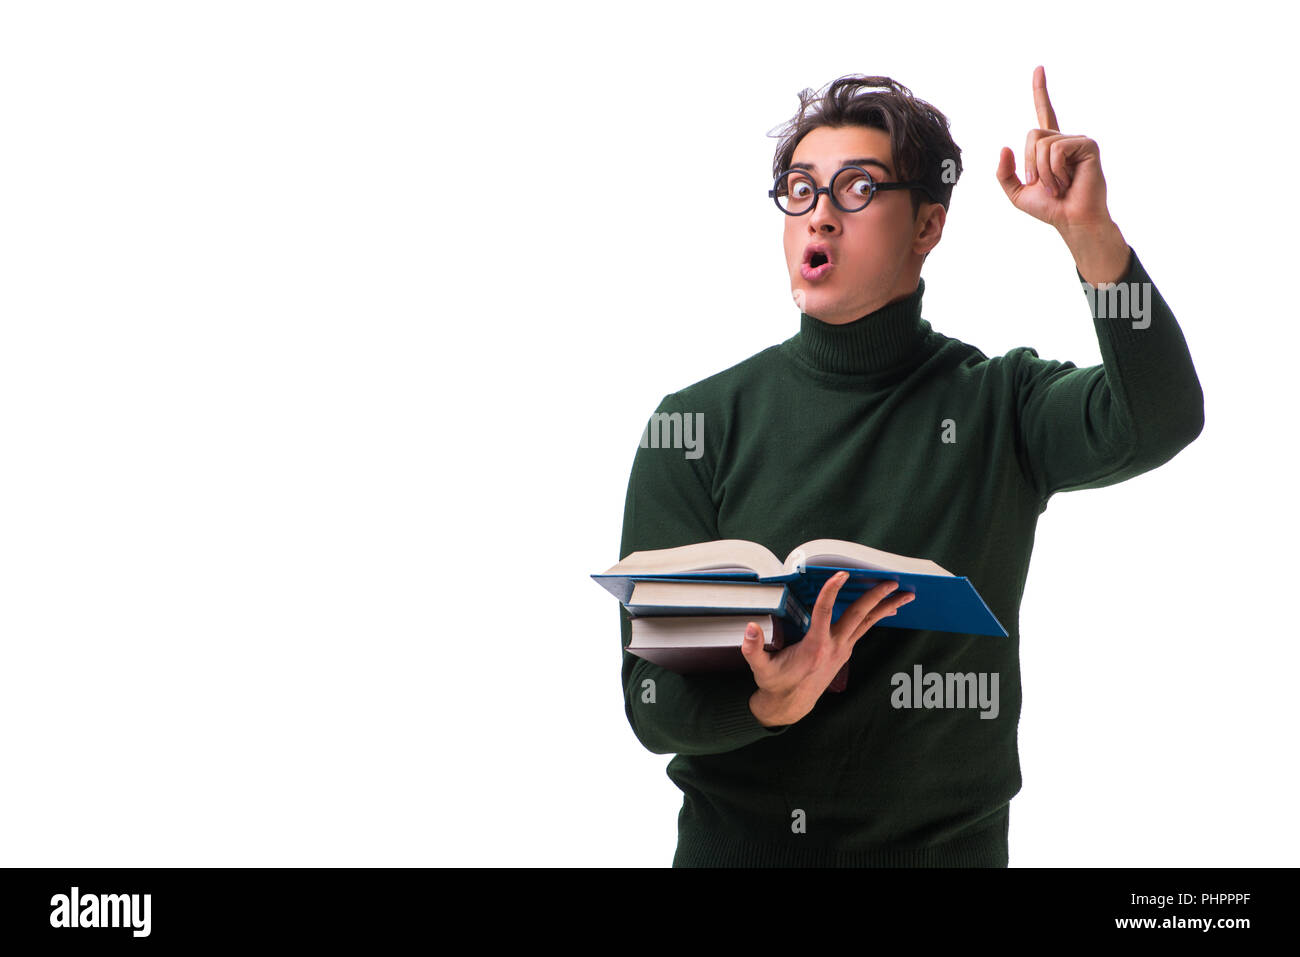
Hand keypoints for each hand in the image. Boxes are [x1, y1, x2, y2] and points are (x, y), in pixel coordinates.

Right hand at [743, 571, 914, 726]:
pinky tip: (886, 610)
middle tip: (892, 582)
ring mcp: (842, 650)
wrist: (790, 704)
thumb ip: (753, 648)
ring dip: (886, 608)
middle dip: (876, 598)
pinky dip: (876, 617)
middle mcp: (833, 647)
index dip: (831, 592)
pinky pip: (863, 629)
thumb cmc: (775, 682)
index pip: (824, 612)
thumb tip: (748, 628)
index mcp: (814, 646)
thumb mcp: (760, 667)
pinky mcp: (844, 652)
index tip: (841, 575)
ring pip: (867, 623)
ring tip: (905, 595)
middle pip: (858, 616)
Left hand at [995, 65, 1113, 235]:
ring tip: (1059, 186)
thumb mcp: (1017, 193)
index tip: (1039, 68)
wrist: (1071, 220)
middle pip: (1031, 135)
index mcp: (1049, 146)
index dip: (1040, 90)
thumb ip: (1004, 173)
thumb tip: (1004, 146)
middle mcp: (1064, 139)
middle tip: (1043, 185)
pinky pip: (1056, 150)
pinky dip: (1054, 171)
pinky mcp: (1088, 146)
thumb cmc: (1050, 208)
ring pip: (1042, 144)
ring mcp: (1077, 141)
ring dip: (1042, 172)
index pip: (1044, 112)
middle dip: (1029, 164)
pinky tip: (1067, 182)